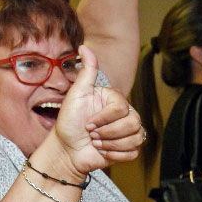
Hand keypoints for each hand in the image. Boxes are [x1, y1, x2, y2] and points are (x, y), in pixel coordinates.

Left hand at [48, 46, 143, 175]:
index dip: (104, 118)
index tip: (88, 123)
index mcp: (115, 100)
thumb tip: (84, 47)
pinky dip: (115, 154)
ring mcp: (127, 132)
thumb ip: (86, 71)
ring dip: (110, 144)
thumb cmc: (69, 122)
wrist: (66, 150)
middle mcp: (124, 114)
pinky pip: (133, 152)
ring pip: (135, 138)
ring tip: (96, 143)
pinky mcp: (127, 149)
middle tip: (92, 134)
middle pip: (133, 123)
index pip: (122, 108)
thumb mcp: (76, 94)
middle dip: (107, 133)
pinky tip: (103, 152)